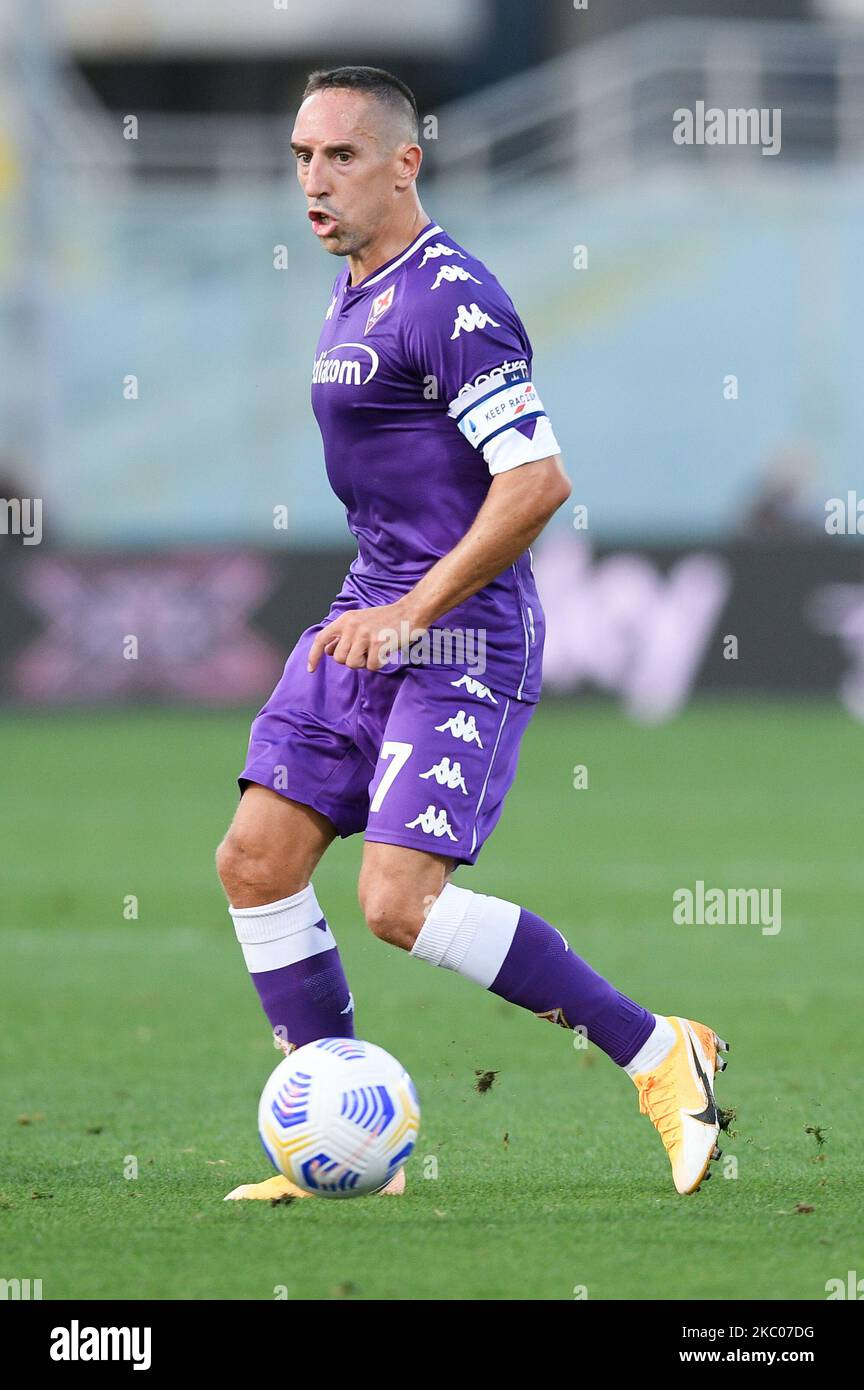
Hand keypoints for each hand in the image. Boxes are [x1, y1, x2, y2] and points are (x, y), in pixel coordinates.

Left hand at [306, 601, 428, 672]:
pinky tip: (385, 652)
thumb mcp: (359, 621)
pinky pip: (371, 666)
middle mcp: (352, 626)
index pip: (322, 639)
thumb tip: (327, 650)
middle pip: (339, 658)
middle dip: (351, 660)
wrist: (409, 612)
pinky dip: (379, 663)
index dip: (314, 656)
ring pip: (352, 664)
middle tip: (366, 651)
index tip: (311, 669)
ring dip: (364, 663)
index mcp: (345, 619)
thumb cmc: (385, 620)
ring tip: (375, 650)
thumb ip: (343, 635)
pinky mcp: (378, 643)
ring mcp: (364, 634)